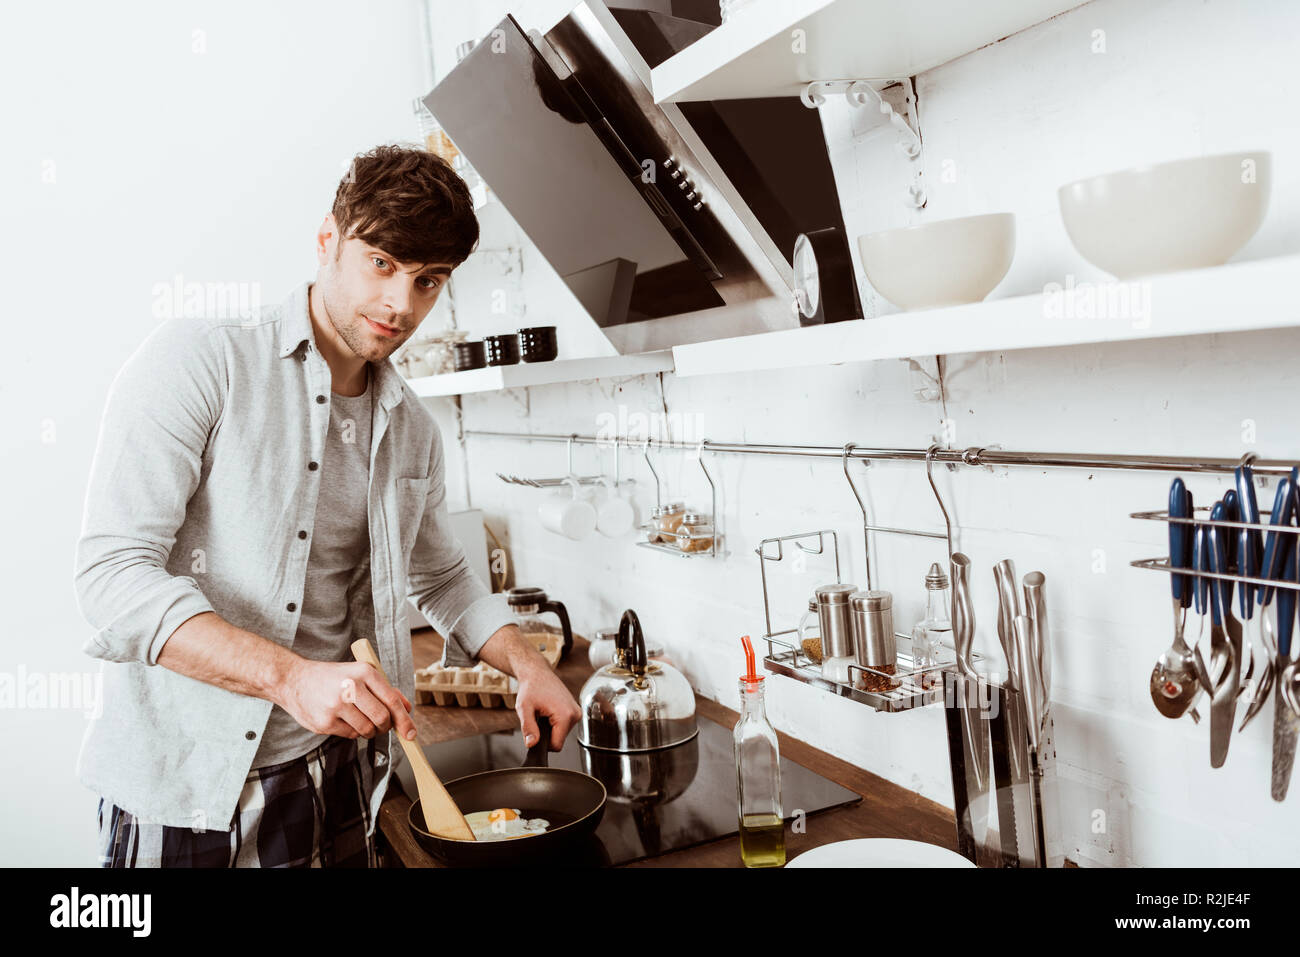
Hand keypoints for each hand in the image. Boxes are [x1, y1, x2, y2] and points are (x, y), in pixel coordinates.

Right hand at [277, 657, 416, 741]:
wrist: (294, 680)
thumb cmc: (332, 678)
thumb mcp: (360, 674)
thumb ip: (385, 690)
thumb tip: (407, 708)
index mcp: (364, 672)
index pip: (392, 700)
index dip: (404, 720)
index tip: (411, 733)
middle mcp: (351, 687)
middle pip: (382, 719)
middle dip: (386, 726)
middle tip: (382, 725)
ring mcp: (336, 706)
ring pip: (367, 730)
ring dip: (369, 730)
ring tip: (359, 718)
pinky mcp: (325, 722)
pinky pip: (350, 735)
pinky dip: (352, 731)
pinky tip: (343, 719)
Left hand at [514, 659, 580, 750]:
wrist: (537, 673)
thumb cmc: (531, 687)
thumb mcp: (524, 708)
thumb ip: (528, 728)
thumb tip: (531, 744)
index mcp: (566, 715)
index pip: (556, 745)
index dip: (542, 743)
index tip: (535, 730)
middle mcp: (575, 714)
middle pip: (559, 740)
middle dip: (546, 733)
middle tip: (538, 717)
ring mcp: (577, 712)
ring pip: (561, 734)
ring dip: (550, 728)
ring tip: (543, 712)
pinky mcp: (575, 711)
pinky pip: (564, 726)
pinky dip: (554, 722)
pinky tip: (549, 710)